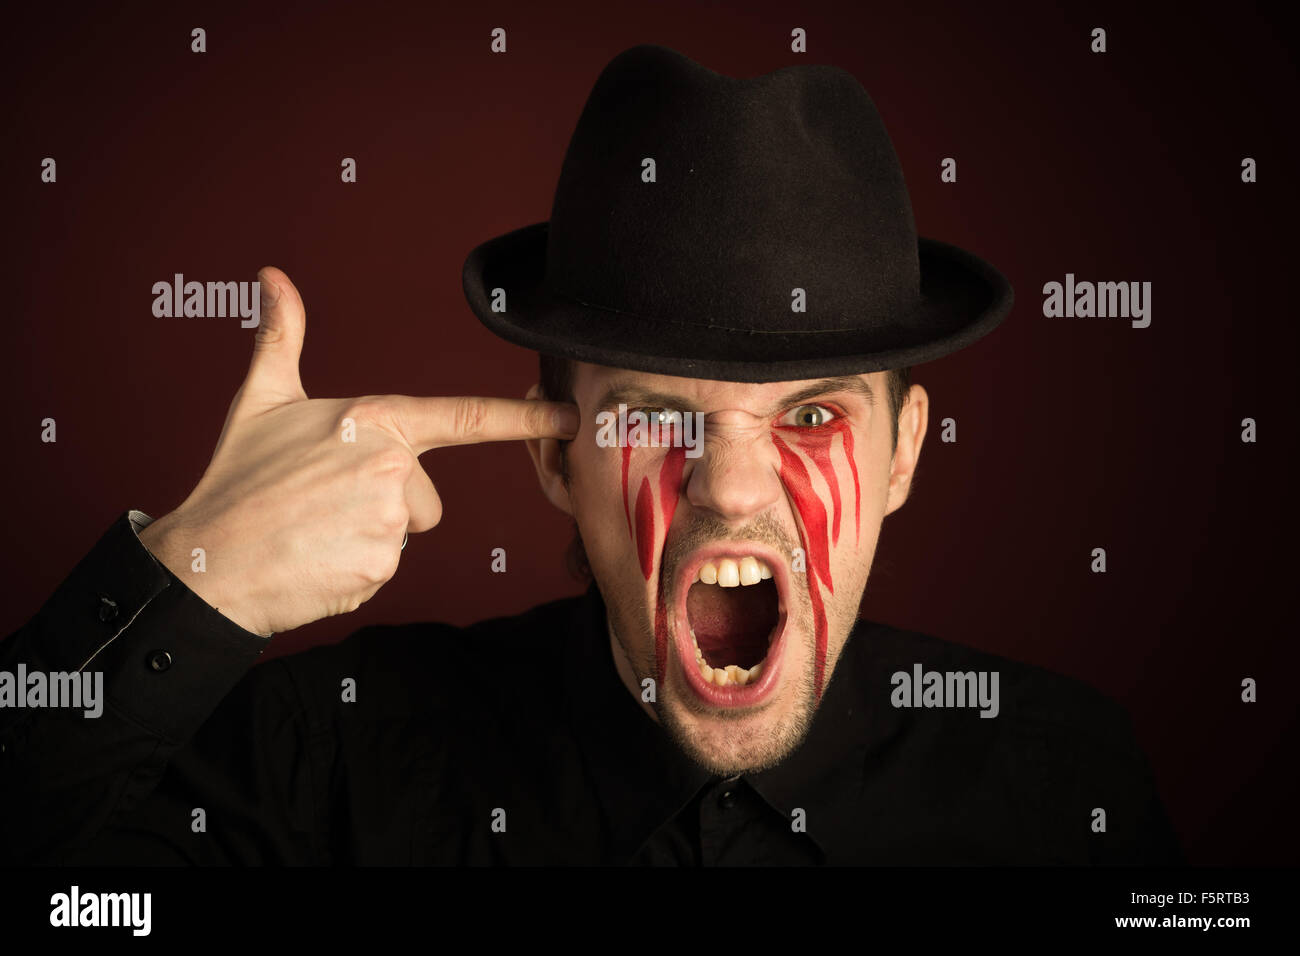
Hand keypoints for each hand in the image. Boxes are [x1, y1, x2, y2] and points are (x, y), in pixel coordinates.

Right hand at [138, 266, 578, 636]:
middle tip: (325, 505)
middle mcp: (391, 467)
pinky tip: (318, 557)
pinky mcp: (382, 566)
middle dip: (386, 504)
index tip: (569, 417)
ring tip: (317, 529)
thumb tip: (273, 278)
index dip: (524, 418)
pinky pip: (387, 565)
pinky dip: (356, 566)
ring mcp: (389, 520)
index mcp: (373, 422)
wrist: (206, 562)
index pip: (465, 417)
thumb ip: (282, 338)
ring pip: (405, 531)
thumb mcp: (261, 402)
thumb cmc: (236, 481)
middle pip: (426, 496)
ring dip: (369, 535)